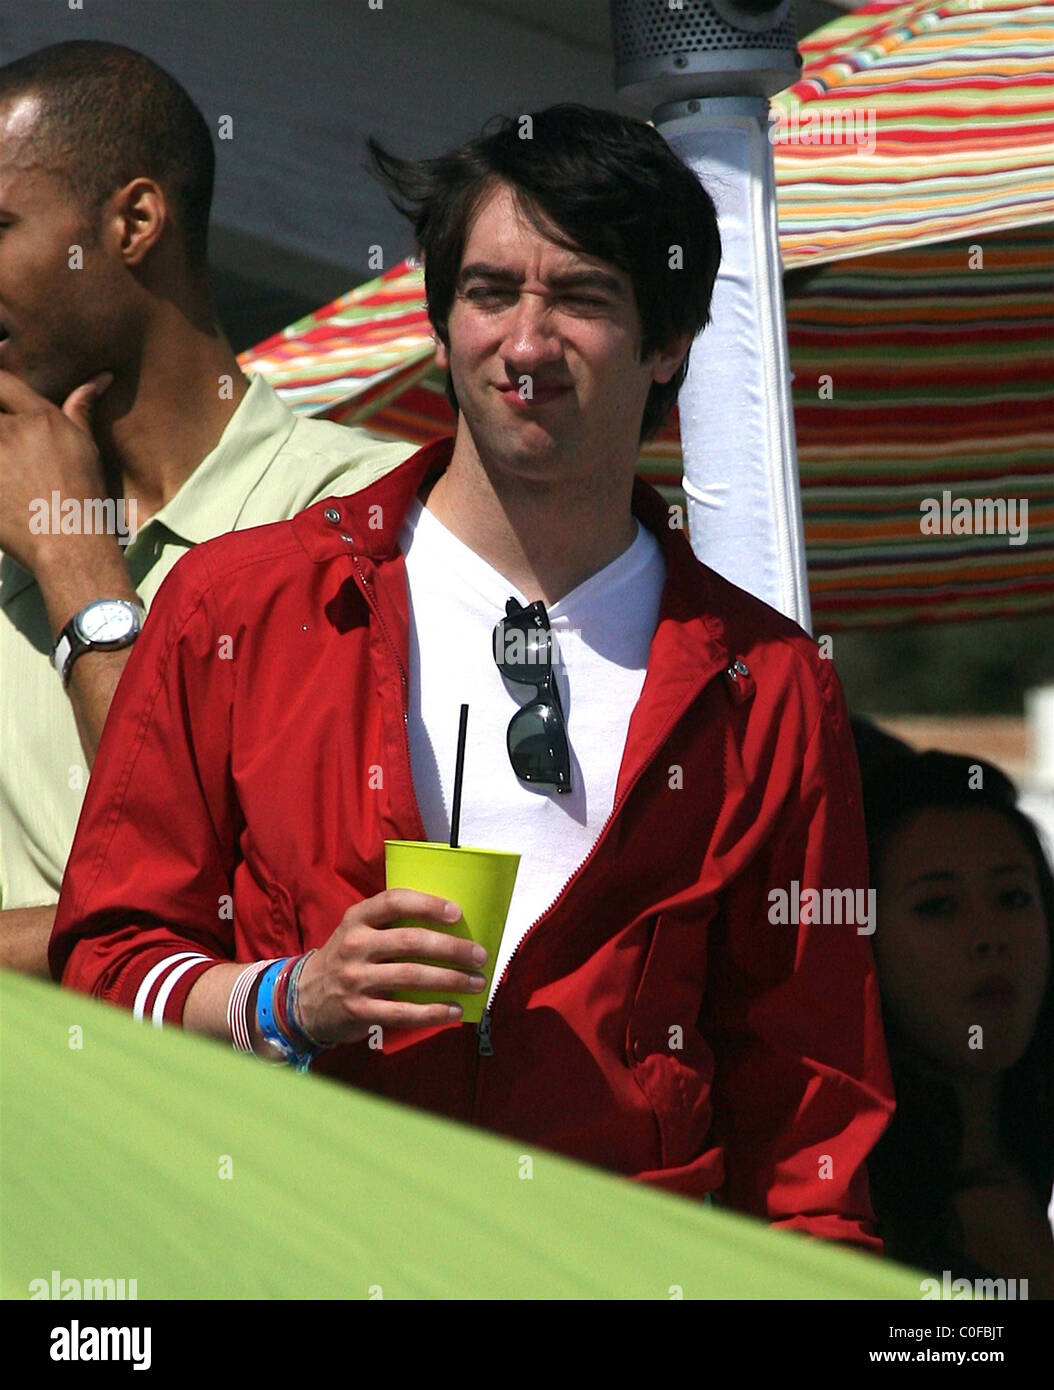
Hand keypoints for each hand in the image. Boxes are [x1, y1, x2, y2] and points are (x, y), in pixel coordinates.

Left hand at [0, 368, 112, 574]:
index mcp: (40, 419)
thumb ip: (81, 409)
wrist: (71, 546)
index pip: (0, 380)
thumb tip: (99, 379)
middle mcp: (10, 431)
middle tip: (7, 444)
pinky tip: (2, 485)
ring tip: (7, 467)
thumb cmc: (82, 497)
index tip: (0, 400)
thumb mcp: (85, 447)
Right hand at [295, 890, 487, 1044]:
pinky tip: (454, 1010)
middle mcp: (355, 945)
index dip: (427, 905)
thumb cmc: (348, 958)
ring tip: (476, 982)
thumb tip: (452, 927)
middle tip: (479, 955)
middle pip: (411, 941)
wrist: (305, 997)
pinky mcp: (359, 1010)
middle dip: (452, 949)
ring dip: (451, 980)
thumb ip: (392, 925)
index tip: (457, 912)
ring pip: (412, 977)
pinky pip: (403, 1012)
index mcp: (358, 918)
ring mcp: (355, 978)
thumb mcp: (359, 931)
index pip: (394, 901)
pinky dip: (433, 1012)